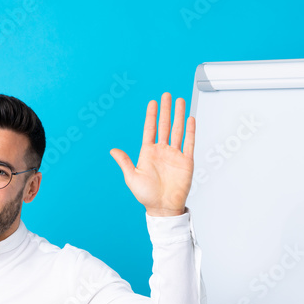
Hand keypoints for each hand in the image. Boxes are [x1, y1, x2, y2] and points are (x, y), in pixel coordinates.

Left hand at [110, 92, 195, 216]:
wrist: (163, 208)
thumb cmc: (147, 196)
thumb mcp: (132, 177)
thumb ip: (125, 162)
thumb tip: (113, 150)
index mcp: (148, 153)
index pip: (150, 129)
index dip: (151, 116)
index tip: (153, 102)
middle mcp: (162, 151)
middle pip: (165, 125)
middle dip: (166, 110)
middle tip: (166, 95)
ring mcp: (175, 155)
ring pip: (178, 130)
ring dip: (178, 116)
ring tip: (179, 101)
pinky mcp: (186, 162)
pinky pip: (189, 143)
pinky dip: (190, 131)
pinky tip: (190, 120)